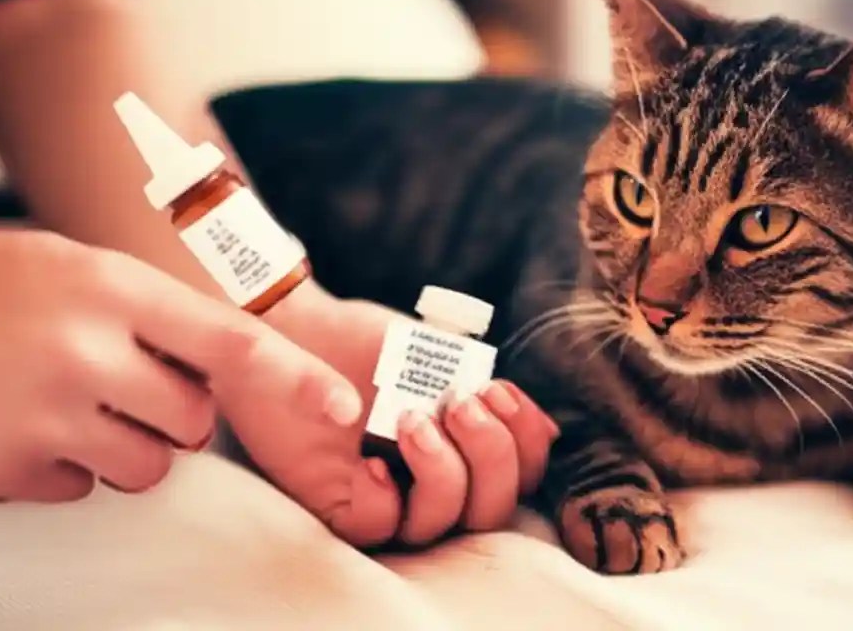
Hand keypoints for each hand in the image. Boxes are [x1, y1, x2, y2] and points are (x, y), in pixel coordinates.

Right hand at [0, 227, 360, 500]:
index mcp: (109, 288)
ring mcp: (46, 415)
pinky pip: (80, 491)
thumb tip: (214, 359)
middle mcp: (88, 351)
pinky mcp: (6, 469)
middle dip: (175, 415)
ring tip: (66, 405)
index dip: (296, 378)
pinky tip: (15, 428)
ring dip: (126, 449)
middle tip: (121, 386)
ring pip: (148, 467)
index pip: (231, 342)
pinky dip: (61, 471)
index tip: (344, 408)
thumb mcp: (60, 265)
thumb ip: (140, 308)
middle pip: (196, 420)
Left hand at [226, 284, 558, 546]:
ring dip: (443, 471)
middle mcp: (434, 481)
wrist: (303, 326)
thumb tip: (548, 431)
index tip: (500, 392)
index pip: (519, 476)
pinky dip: (386, 496)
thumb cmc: (372, 344)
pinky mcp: (340, 504)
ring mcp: (390, 497)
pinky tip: (373, 460)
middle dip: (491, 457)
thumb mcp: (444, 362)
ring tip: (413, 417)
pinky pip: (379, 527)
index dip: (525, 446)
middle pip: (492, 510)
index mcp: (467, 452)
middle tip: (461, 404)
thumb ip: (493, 398)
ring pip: (442, 524)